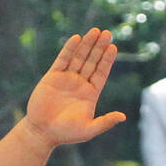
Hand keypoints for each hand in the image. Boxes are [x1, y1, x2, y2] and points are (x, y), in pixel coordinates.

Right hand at [25, 28, 124, 146]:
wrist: (42, 132)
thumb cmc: (66, 134)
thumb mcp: (88, 130)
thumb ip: (105, 122)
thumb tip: (123, 117)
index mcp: (90, 94)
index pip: (101, 73)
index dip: (107, 60)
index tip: (113, 47)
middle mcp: (79, 84)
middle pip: (92, 61)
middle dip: (99, 47)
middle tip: (108, 33)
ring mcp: (66, 78)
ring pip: (79, 57)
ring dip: (87, 44)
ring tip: (96, 31)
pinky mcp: (52, 76)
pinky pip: (63, 59)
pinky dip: (69, 49)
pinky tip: (77, 38)